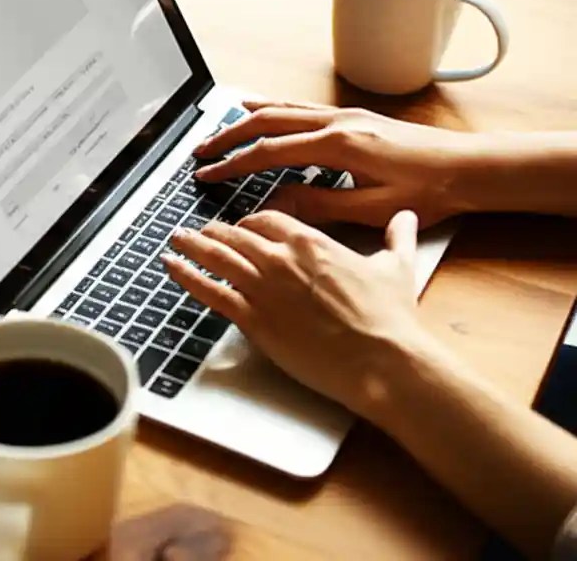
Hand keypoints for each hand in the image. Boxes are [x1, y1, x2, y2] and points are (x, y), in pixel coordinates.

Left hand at [164, 209, 437, 419]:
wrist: (382, 360)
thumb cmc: (391, 318)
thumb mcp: (398, 268)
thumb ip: (397, 238)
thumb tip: (406, 218)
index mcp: (311, 242)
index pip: (268, 219)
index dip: (251, 221)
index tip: (243, 224)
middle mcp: (281, 259)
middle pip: (236, 234)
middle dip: (215, 231)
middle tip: (200, 231)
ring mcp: (263, 288)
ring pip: (216, 256)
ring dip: (191, 245)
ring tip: (176, 239)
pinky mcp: (252, 319)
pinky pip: (209, 291)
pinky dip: (186, 276)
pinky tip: (171, 266)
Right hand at [192, 99, 472, 227]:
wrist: (471, 168)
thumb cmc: (430, 191)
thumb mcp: (372, 209)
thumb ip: (318, 205)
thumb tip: (275, 202)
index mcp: (339, 145)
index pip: (270, 151)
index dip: (234, 164)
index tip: (207, 174)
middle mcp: (338, 122)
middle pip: (267, 120)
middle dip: (228, 135)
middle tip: (200, 150)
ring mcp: (346, 115)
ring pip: (282, 108)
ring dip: (246, 119)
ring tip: (219, 128)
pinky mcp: (354, 118)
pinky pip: (301, 107)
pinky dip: (273, 108)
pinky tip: (263, 110)